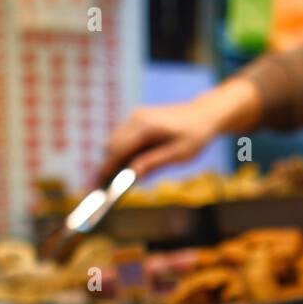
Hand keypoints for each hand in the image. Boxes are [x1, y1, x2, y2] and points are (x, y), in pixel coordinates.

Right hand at [96, 77, 261, 184]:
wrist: (205, 115)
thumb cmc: (195, 135)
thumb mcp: (179, 154)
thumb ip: (154, 163)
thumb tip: (131, 175)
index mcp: (145, 126)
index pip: (117, 150)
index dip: (106, 169)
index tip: (98, 186)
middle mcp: (136, 118)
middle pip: (111, 146)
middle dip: (108, 167)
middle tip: (105, 189)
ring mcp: (136, 117)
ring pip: (115, 141)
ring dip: (115, 160)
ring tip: (116, 181)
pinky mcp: (138, 119)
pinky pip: (124, 138)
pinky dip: (123, 152)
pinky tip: (129, 168)